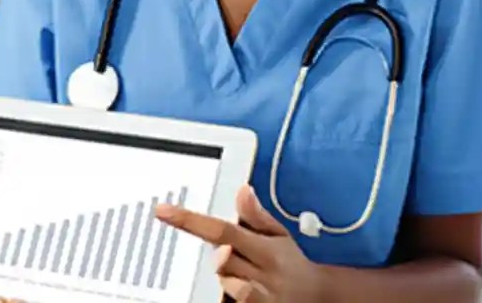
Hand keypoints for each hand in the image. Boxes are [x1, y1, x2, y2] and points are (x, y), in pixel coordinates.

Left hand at [156, 185, 326, 302]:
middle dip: (219, 254)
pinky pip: (232, 301)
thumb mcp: (279, 235)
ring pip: (224, 281)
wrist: (318, 296)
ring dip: (226, 276)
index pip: (221, 230)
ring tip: (243, 274)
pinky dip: (229, 294)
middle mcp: (263, 273)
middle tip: (233, 254)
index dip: (189, 220)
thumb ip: (256, 216)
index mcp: (266, 248)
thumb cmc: (290, 262)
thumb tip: (242, 190)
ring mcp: (261, 296)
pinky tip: (237, 287)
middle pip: (219, 258)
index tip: (163, 211)